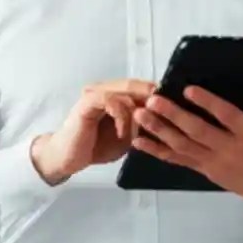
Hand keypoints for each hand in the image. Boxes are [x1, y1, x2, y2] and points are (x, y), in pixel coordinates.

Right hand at [30, 79, 156, 184]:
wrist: (68, 158)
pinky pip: (111, 101)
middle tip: (165, 112)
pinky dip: (122, 117)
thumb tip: (164, 117)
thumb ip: (141, 124)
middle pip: (134, 84)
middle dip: (152, 98)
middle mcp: (105, 89)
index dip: (157, 94)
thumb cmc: (97, 147)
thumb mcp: (127, 136)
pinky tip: (124, 134)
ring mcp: (95, 94)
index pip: (139, 87)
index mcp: (115, 95)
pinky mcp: (87, 103)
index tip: (174, 106)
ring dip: (137, 113)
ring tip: (141, 131)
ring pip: (125, 92)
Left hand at [132, 72, 242, 218]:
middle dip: (174, 115)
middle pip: (198, 131)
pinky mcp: (204, 169)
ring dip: (160, 130)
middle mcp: (230, 149)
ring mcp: (214, 161)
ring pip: (183, 145)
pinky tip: (139, 142)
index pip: (227, 117)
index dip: (208, 104)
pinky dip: (157, 151)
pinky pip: (177, 160)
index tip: (189, 89)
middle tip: (154, 99)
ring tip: (141, 115)